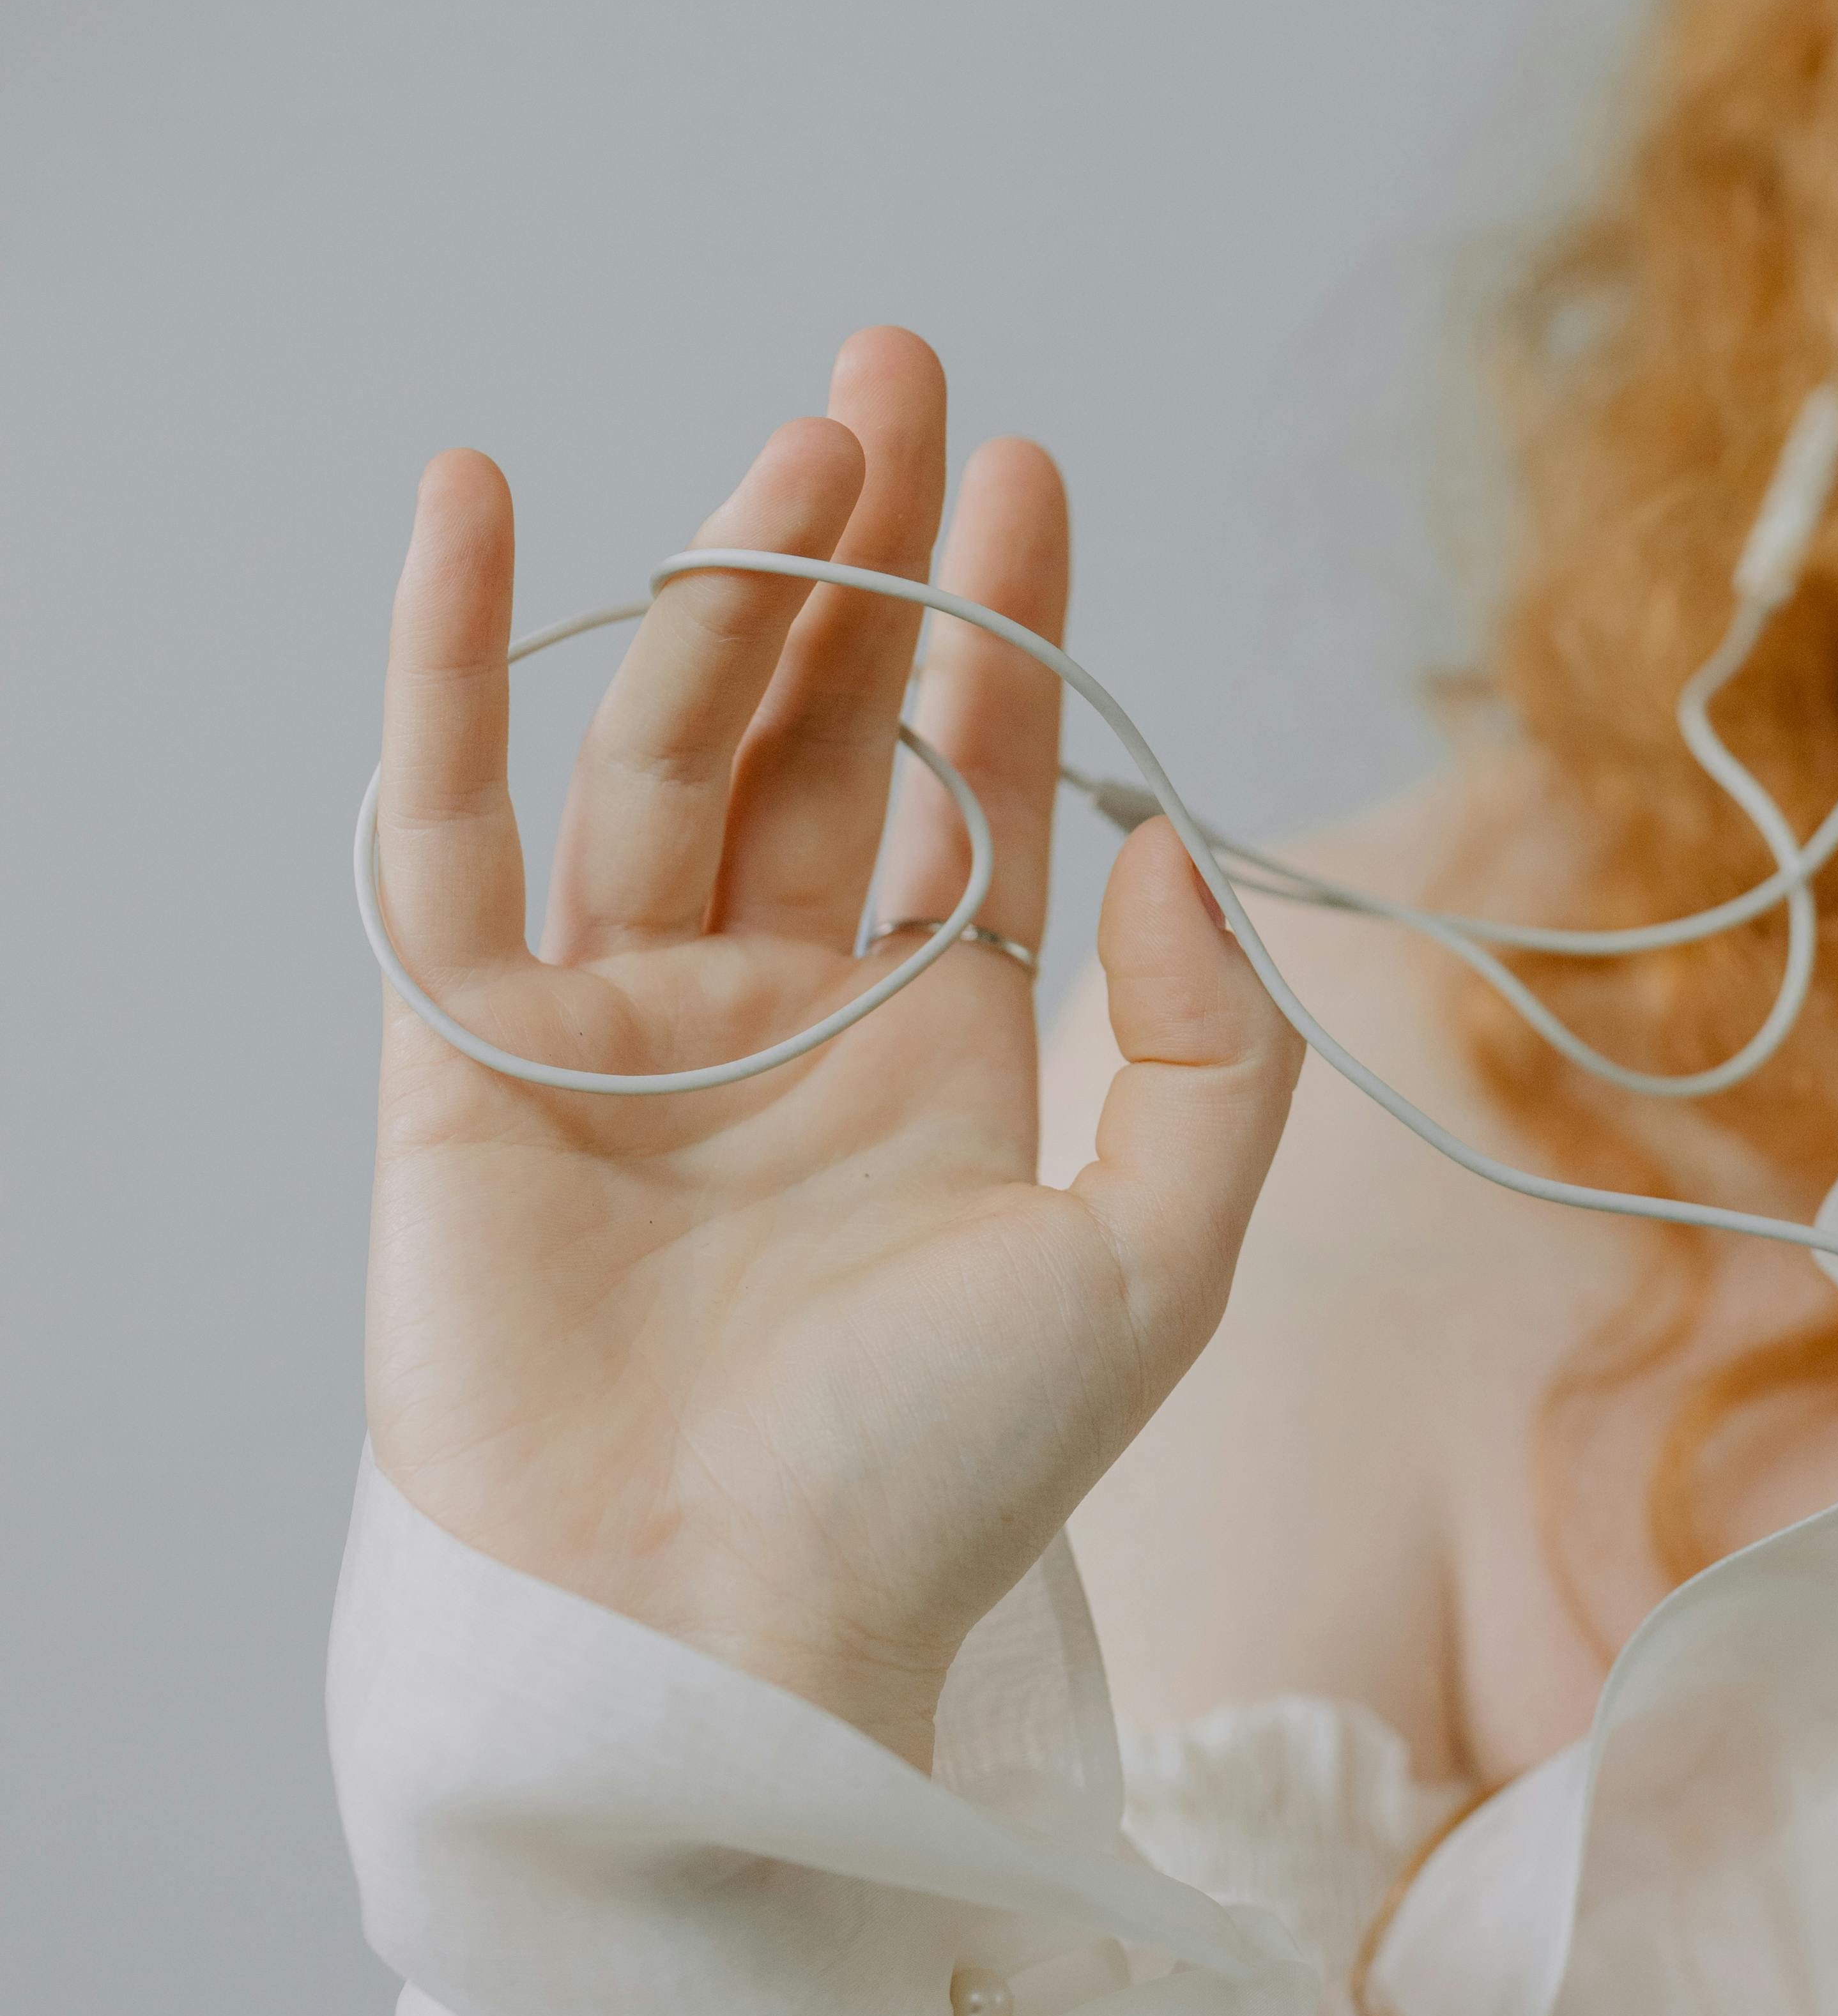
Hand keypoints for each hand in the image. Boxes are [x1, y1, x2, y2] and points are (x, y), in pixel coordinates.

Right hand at [362, 328, 1301, 1765]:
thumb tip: (1163, 846)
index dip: (999, 625)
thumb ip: (1211, 1058)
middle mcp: (776, 1010)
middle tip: (902, 370)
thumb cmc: (928, 1493)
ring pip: (670, 745)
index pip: (968, 782)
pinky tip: (479, 507)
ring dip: (730, 580)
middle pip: (820, 724)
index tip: (1027, 474)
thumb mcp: (1151, 1271)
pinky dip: (452, 663)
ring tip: (811, 441)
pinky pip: (447, 822)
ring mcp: (618, 1017)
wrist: (710, 1645)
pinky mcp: (471, 1046)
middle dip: (866, 547)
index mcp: (933, 1050)